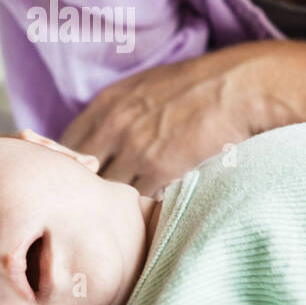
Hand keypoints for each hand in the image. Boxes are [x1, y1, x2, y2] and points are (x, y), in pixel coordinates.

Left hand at [59, 42, 293, 196]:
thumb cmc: (199, 86)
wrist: (239, 87)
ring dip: (114, 207)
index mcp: (107, 105)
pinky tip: (147, 214)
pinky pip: (137, 202)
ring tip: (120, 218)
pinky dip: (140, 211)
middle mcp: (114, 126)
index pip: (66, 146)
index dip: (71, 168)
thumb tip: (102, 142)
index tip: (79, 182)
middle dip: (86, 192)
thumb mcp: (145, 87)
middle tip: (93, 208)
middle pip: (82, 174)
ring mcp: (135, 150)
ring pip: (107, 193)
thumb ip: (118, 113)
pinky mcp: (160, 171)